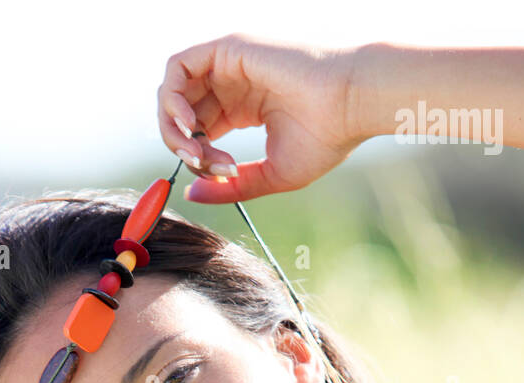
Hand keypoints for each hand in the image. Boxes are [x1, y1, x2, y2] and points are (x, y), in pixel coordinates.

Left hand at [157, 31, 362, 202]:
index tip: (223, 175)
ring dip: (172, 125)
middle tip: (202, 164)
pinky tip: (190, 125)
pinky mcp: (227, 48)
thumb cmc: (326, 138)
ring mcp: (229, 63)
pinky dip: (173, 99)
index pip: (200, 132)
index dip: (198, 159)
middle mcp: (233, 83)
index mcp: (244, 107)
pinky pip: (178, 69)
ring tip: (194, 146)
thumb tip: (191, 194)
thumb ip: (232, 186)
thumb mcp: (271, 174)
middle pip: (182, 113)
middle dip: (182, 146)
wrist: (351, 104)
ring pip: (173, 90)